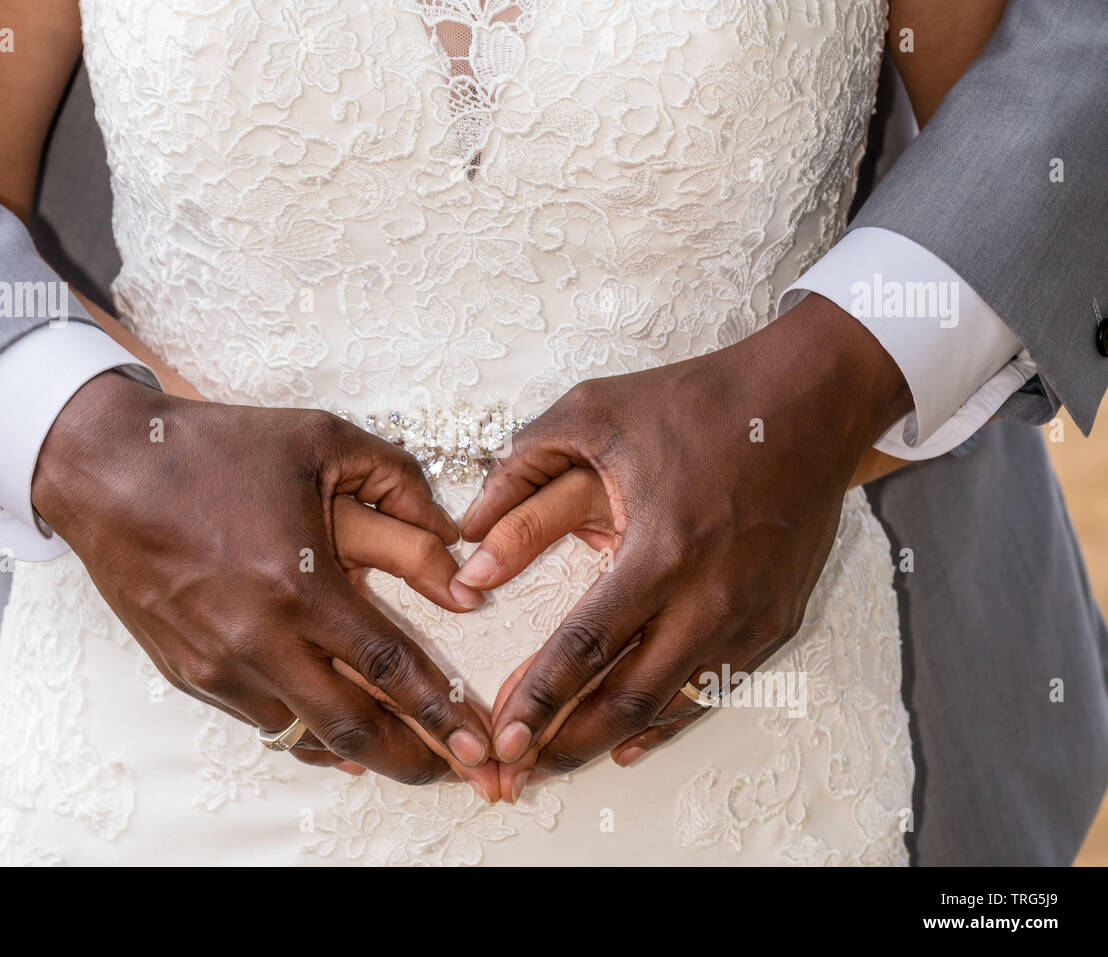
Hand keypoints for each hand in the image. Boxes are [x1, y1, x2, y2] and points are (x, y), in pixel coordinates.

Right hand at [33, 371, 499, 799]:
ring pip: (305, 736)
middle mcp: (258, 638)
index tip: (479, 742)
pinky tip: (335, 737)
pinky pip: (262, 721)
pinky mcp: (188, 674)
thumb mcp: (321, 438)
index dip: (442, 712)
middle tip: (455, 773)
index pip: (390, 667)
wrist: (107, 469)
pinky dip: (306, 733)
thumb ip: (399, 481)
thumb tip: (456, 538)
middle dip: (412, 760)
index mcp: (300, 583)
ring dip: (361, 754)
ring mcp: (218, 664)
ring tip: (404, 759)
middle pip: (352, 727)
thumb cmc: (217, 448)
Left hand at [456, 295, 912, 799]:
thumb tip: (468, 534)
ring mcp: (749, 616)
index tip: (500, 732)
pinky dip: (669, 719)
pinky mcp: (775, 621)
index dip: (538, 697)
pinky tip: (631, 737)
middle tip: (520, 768)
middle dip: (567, 743)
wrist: (808, 401)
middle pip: (628, 698)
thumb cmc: (700, 401)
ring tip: (559, 759)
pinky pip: (714, 689)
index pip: (586, 645)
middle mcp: (710, 596)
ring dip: (610, 739)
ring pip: (670, 705)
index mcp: (661, 548)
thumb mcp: (596, 413)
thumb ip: (522, 470)